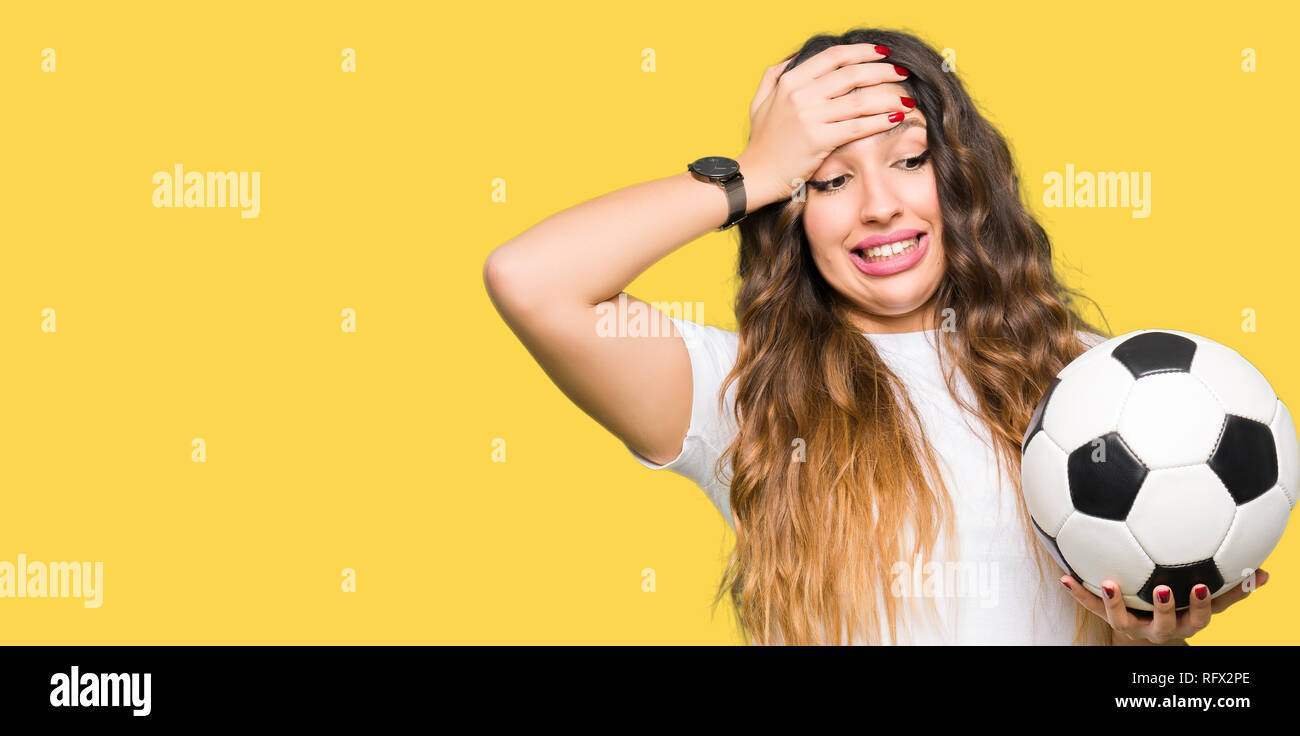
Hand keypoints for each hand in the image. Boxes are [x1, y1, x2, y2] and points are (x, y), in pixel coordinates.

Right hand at [736, 43, 913, 209]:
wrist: (755, 176)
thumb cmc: (761, 142)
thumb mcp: (759, 102)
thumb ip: (773, 76)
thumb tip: (795, 57)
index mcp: (790, 81)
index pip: (833, 57)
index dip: (861, 52)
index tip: (882, 53)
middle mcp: (800, 95)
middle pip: (851, 75)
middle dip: (882, 72)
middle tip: (902, 73)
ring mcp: (809, 117)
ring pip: (859, 100)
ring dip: (888, 96)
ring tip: (907, 96)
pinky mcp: (819, 140)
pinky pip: (857, 126)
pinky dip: (880, 120)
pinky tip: (896, 117)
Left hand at [1060, 568, 1268, 644]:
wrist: (1146, 633)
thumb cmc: (1181, 609)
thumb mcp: (1206, 602)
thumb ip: (1231, 588)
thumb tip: (1264, 574)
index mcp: (1185, 621)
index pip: (1199, 617)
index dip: (1200, 606)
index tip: (1199, 587)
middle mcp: (1159, 628)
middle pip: (1164, 624)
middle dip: (1165, 608)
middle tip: (1163, 588)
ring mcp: (1132, 625)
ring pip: (1121, 620)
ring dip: (1115, 602)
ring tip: (1109, 582)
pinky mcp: (1107, 618)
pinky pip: (1089, 606)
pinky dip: (1076, 592)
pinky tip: (1063, 575)